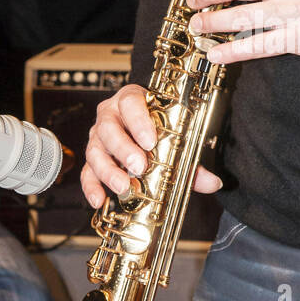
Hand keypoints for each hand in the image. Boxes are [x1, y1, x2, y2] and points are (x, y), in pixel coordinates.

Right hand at [80, 83, 222, 208]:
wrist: (141, 124)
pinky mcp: (93, 158)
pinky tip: (99, 199)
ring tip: (123, 186)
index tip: (150, 140)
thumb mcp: (174, 135)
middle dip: (124, 149)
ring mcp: (98, 137)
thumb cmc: (156, 126)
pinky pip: (87, 172)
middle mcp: (110, 116)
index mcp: (131, 101)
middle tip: (139, 166)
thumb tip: (212, 182)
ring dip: (109, 170)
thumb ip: (193, 159)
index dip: (139, 121)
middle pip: (109, 128)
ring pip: (96, 151)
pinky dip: (91, 187)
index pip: (131, 103)